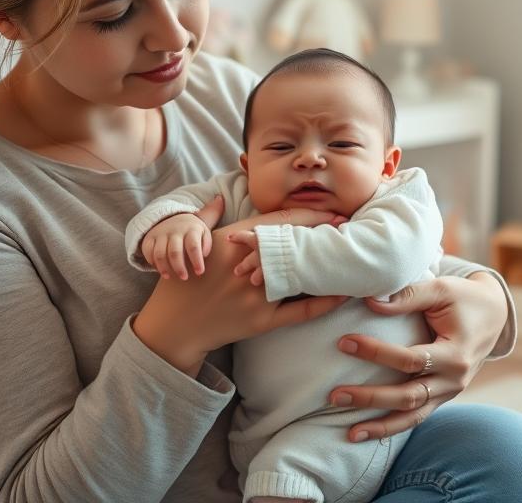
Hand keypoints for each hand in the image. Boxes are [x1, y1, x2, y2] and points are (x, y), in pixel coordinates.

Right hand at [131, 201, 347, 375]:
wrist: (173, 326)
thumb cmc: (182, 281)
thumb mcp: (190, 242)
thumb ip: (206, 216)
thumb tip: (219, 196)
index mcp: (231, 243)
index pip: (279, 223)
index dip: (310, 216)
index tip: (332, 212)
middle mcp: (246, 266)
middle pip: (295, 245)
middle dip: (324, 237)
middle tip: (349, 231)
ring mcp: (255, 295)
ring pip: (301, 276)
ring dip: (326, 265)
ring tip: (348, 256)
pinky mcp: (261, 321)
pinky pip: (300, 311)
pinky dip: (324, 303)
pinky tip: (343, 294)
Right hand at [141, 207, 214, 279]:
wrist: (175, 217)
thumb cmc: (193, 232)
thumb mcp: (204, 232)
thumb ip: (207, 243)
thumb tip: (204, 255)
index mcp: (191, 230)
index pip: (193, 246)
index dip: (196, 260)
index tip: (200, 272)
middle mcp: (175, 231)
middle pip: (175, 252)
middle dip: (179, 267)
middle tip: (184, 278)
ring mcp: (161, 233)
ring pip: (160, 253)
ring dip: (164, 267)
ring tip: (169, 277)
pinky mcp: (150, 237)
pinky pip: (147, 251)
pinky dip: (152, 261)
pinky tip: (158, 269)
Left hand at [327, 274, 507, 442]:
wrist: (494, 316)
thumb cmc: (464, 298)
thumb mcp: (440, 290)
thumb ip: (408, 296)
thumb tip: (370, 301)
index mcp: (456, 354)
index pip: (410, 360)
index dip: (376, 353)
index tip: (345, 342)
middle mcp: (455, 380)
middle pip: (408, 396)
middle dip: (370, 398)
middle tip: (335, 395)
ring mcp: (449, 393)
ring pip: (412, 417)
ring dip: (380, 426)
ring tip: (349, 433)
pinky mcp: (442, 397)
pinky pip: (416, 417)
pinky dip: (392, 426)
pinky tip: (366, 432)